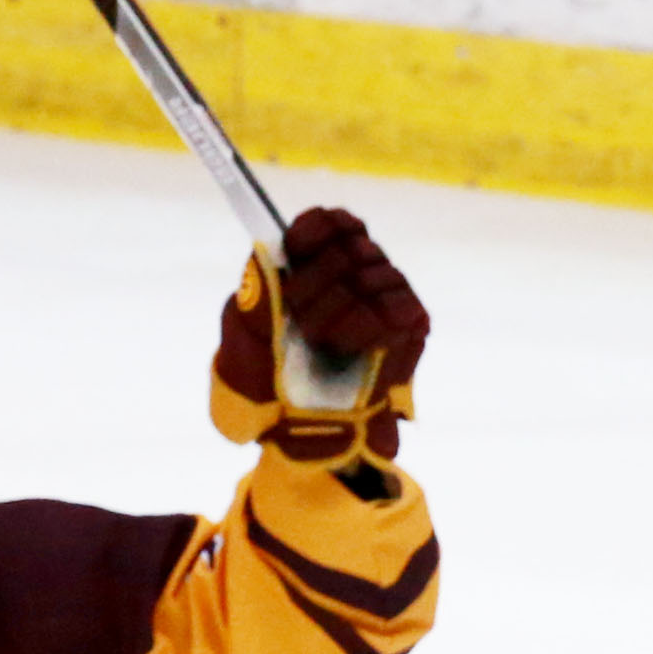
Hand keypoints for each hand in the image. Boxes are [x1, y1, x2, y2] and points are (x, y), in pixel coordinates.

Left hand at [211, 207, 428, 466]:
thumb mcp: (245, 338)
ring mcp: (381, 295)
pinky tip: (353, 347)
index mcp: (308, 268)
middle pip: (349, 246)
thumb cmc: (265, 384)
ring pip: (376, 271)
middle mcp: (348, 274)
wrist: (300, 430)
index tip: (298, 248)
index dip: (317, 229)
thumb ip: (256, 292)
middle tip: (303, 320)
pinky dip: (370, 326)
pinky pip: (399, 304)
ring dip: (342, 310)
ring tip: (325, 342)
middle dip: (320, 281)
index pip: (326, 223)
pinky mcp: (407, 322)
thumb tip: (265, 252)